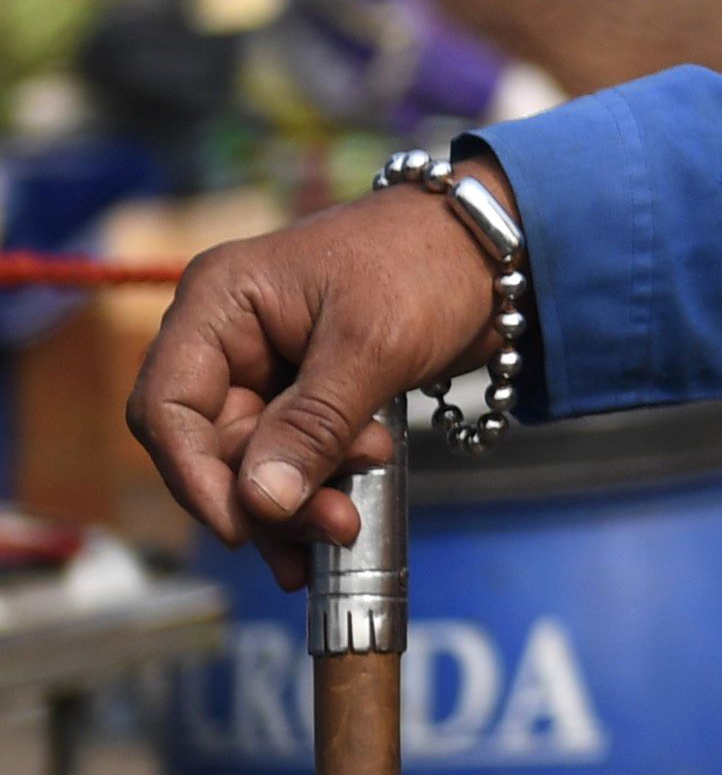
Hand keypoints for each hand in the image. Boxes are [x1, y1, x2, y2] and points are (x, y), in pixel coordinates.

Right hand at [130, 182, 509, 590]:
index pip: (168, 406)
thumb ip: (312, 425)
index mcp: (221, 303)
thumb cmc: (430, 265)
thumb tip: (260, 502)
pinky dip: (316, 489)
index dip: (195, 475)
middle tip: (334, 526)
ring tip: (348, 525)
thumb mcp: (372, 345)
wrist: (499, 248)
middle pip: (213, 445)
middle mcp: (228, 337)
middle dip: (267, 496)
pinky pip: (292, 457)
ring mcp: (267, 368)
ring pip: (253, 462)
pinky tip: (345, 517)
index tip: (241, 526)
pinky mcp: (306, 394)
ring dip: (294, 503)